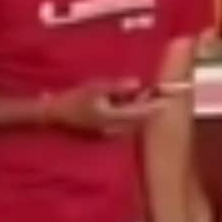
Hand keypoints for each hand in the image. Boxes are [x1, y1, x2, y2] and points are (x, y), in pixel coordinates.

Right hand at [40, 80, 156, 134]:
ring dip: (135, 112)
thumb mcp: (96, 88)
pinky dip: (125, 117)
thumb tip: (138, 83)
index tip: (168, 99)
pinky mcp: (104, 138)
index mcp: (115, 118)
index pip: (142, 113)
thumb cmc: (73, 100)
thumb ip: (118, 87)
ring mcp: (110, 137)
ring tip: (135, 96)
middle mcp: (116, 131)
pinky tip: (117, 105)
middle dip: (146, 107)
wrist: (54, 118)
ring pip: (130, 124)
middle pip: (138, 120)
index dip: (155, 105)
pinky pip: (121, 127)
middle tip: (153, 92)